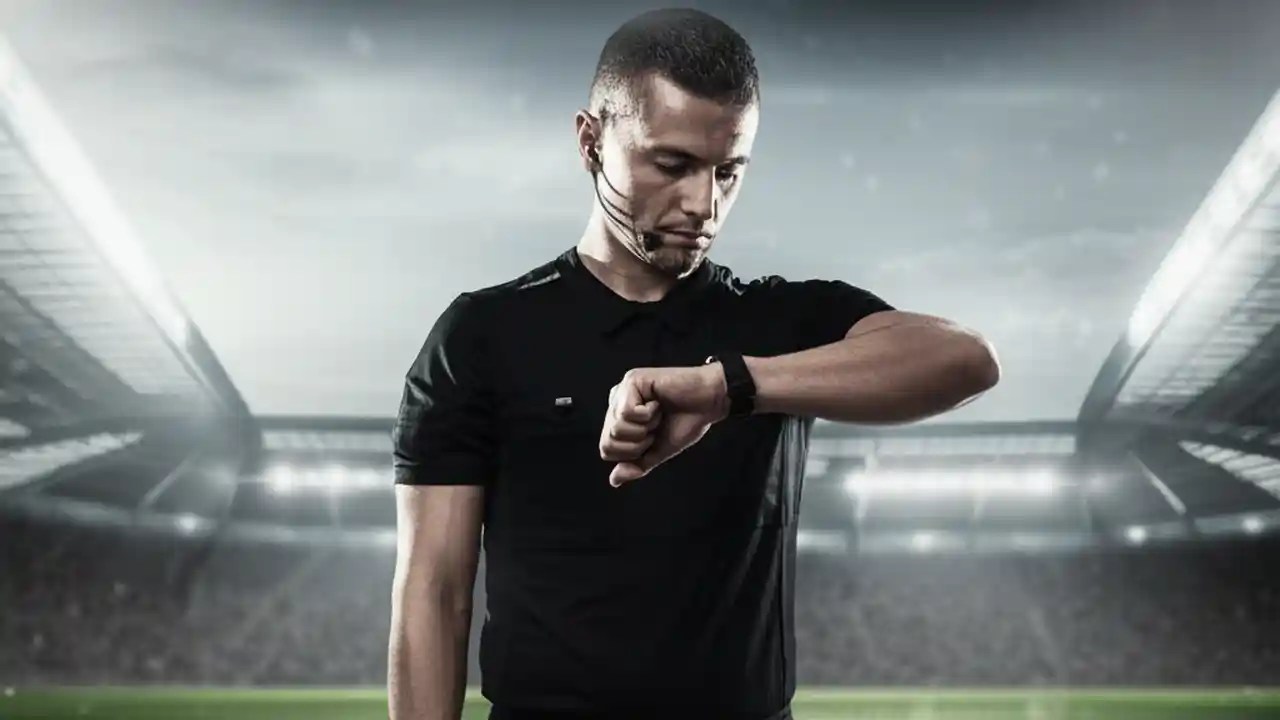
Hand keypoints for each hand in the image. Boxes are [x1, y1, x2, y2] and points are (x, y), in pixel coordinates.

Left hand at [599, 363, 728, 486]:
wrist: (709, 401)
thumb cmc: (686, 421)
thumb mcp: (659, 451)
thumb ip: (637, 465)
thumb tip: (614, 480)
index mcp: (619, 419)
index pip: (606, 450)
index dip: (633, 452)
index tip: (654, 436)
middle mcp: (616, 403)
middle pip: (608, 442)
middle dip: (638, 443)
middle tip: (657, 426)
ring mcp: (622, 391)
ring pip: (617, 428)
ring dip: (646, 428)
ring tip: (659, 413)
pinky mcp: (632, 380)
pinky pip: (627, 413)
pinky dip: (648, 415)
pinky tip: (658, 402)